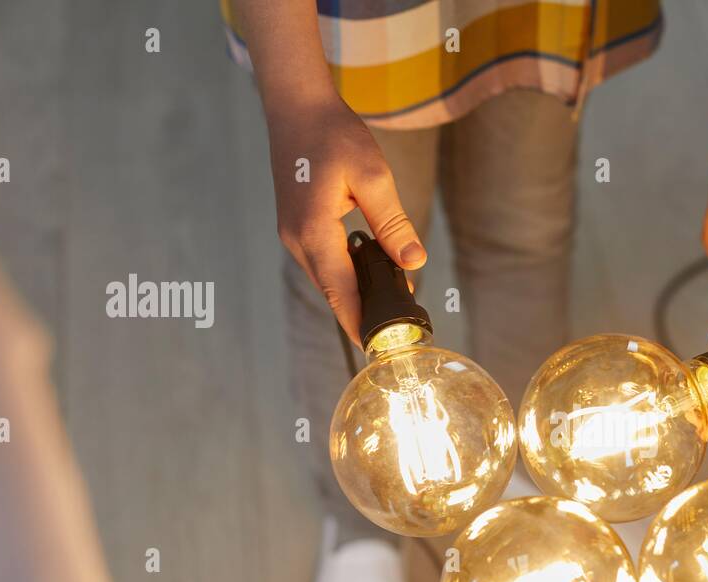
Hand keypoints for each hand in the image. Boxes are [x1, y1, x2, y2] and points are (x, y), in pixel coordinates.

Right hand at [265, 97, 425, 341]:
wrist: (296, 106)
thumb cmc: (332, 135)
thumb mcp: (373, 176)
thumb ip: (393, 223)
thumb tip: (413, 261)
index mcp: (313, 232)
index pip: (340, 294)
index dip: (362, 324)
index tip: (381, 349)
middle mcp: (297, 241)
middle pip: (334, 292)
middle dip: (365, 311)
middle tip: (403, 321)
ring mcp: (293, 236)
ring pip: (328, 279)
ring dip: (356, 292)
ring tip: (394, 297)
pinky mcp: (297, 228)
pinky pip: (324, 263)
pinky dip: (346, 273)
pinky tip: (371, 269)